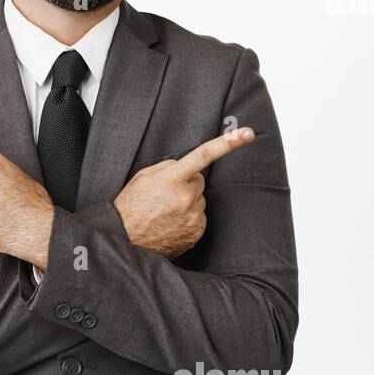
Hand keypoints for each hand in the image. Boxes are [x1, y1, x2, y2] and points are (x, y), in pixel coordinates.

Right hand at [113, 127, 254, 258]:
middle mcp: (186, 197)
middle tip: (165, 195)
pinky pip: (199, 217)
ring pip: (199, 200)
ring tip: (164, 212)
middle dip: (187, 184)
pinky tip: (170, 222)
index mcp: (172, 178)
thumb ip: (168, 167)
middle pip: (199, 181)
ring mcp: (193, 216)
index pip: (203, 155)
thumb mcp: (143, 177)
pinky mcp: (196, 231)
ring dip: (187, 202)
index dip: (228, 143)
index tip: (247, 134)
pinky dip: (188, 218)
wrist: (125, 240)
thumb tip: (187, 165)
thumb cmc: (131, 206)